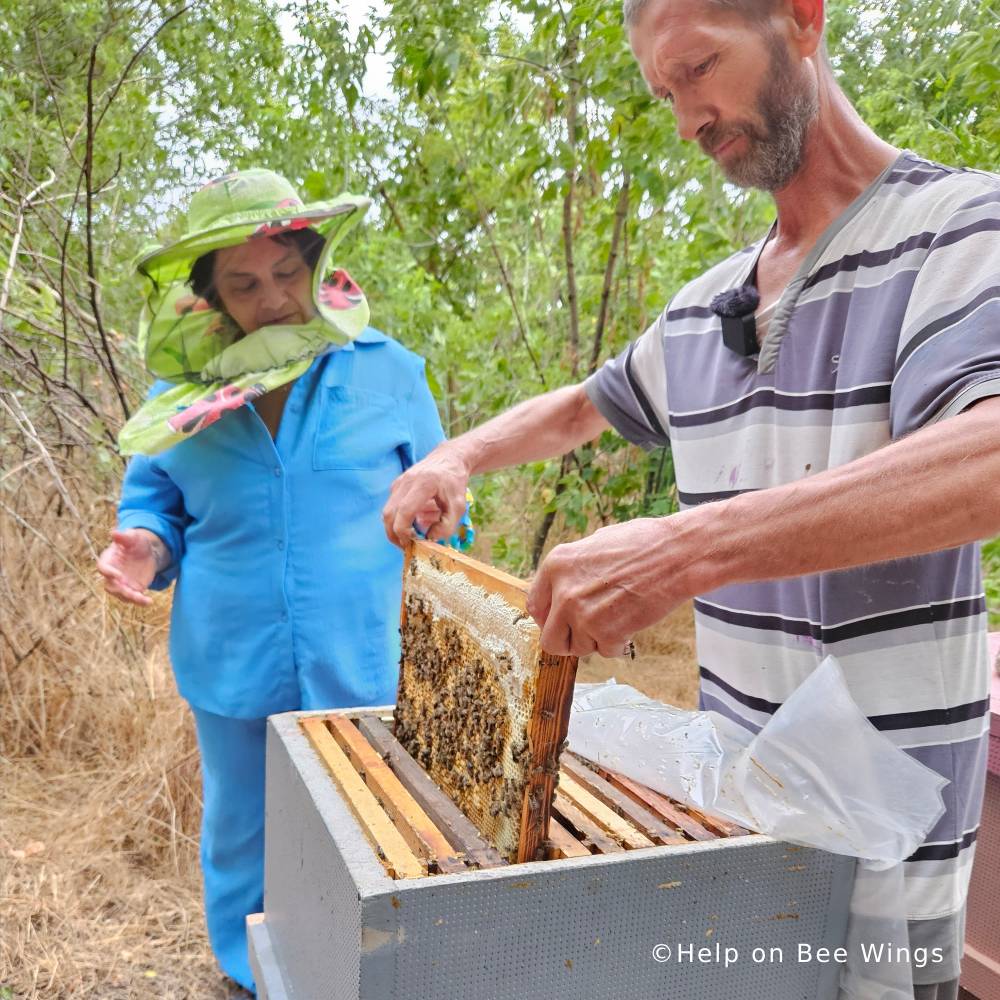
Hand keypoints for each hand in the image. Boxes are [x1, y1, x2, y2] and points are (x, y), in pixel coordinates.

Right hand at [96, 529, 162, 605]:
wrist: (148, 552)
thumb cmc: (136, 542)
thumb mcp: (133, 537)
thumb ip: (124, 537)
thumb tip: (114, 532)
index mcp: (108, 560)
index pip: (102, 568)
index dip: (108, 573)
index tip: (118, 575)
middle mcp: (112, 575)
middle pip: (110, 586)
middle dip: (119, 590)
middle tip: (131, 591)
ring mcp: (121, 584)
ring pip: (121, 595)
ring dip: (130, 598)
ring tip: (142, 598)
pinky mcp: (132, 590)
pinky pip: (133, 598)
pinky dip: (140, 601)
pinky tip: (149, 601)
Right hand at [383, 443, 471, 547]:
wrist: (449, 459)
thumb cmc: (455, 484)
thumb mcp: (459, 507)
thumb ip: (446, 526)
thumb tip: (429, 539)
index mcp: (423, 484)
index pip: (404, 511)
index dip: (403, 532)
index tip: (412, 544)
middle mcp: (406, 482)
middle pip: (389, 514)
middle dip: (394, 535)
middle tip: (407, 547)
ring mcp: (399, 483)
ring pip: (388, 512)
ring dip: (396, 528)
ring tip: (411, 537)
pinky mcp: (396, 486)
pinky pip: (392, 507)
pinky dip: (399, 519)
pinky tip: (413, 523)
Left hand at [526, 515, 702, 656]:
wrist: (677, 554)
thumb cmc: (643, 544)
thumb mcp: (595, 544)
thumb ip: (573, 570)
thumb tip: (561, 590)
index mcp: (556, 565)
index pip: (536, 607)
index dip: (549, 620)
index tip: (561, 624)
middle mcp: (563, 592)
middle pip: (551, 639)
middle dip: (569, 640)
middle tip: (588, 633)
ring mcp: (583, 614)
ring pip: (579, 649)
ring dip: (598, 640)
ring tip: (618, 617)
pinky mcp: (606, 632)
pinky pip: (606, 652)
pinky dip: (619, 644)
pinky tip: (631, 622)